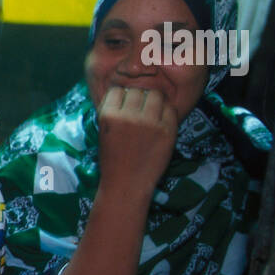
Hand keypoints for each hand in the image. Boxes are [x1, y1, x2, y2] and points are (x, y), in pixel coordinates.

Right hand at [96, 86, 177, 200]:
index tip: (124, 108)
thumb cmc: (112, 160)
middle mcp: (129, 116)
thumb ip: (113, 111)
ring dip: (154, 103)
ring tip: (151, 116)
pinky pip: (170, 109)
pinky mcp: (167, 131)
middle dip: (139, 100)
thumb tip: (128, 90)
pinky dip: (167, 113)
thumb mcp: (103, 132)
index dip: (122, 98)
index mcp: (109, 115)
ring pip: (156, 95)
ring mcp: (149, 123)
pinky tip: (160, 124)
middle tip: (140, 113)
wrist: (126, 185)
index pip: (118, 90)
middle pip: (138, 91)